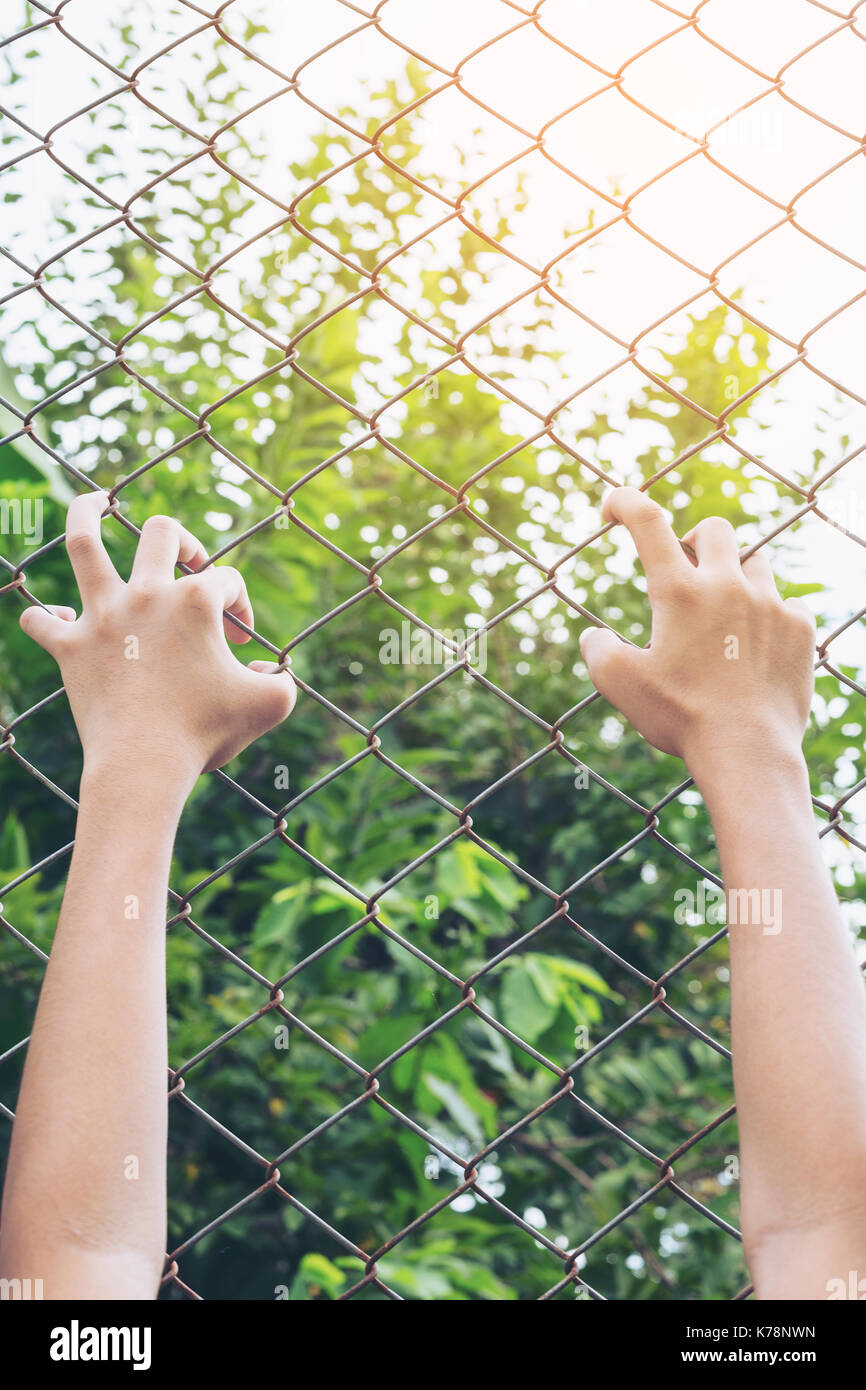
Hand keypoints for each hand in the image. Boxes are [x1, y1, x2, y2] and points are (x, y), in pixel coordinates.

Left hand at [20, 493, 295, 780]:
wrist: (144, 764)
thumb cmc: (207, 732)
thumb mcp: (271, 705)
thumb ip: (283, 679)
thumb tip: (267, 669)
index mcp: (196, 600)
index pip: (227, 582)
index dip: (241, 609)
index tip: (242, 646)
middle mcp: (147, 594)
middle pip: (163, 533)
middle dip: (184, 542)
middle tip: (189, 563)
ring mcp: (102, 617)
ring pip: (82, 542)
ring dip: (84, 514)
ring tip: (90, 502)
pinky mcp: (69, 648)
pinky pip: (38, 621)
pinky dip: (43, 618)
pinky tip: (54, 620)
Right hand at [579, 488, 815, 775]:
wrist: (749, 751)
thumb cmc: (680, 716)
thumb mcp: (619, 684)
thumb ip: (598, 650)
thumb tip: (594, 636)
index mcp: (679, 591)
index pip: (647, 521)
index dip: (625, 501)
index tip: (613, 505)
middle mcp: (726, 585)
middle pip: (714, 529)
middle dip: (695, 542)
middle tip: (685, 572)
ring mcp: (770, 603)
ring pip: (755, 563)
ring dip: (734, 577)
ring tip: (724, 612)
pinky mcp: (800, 628)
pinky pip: (786, 604)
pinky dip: (769, 616)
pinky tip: (756, 645)